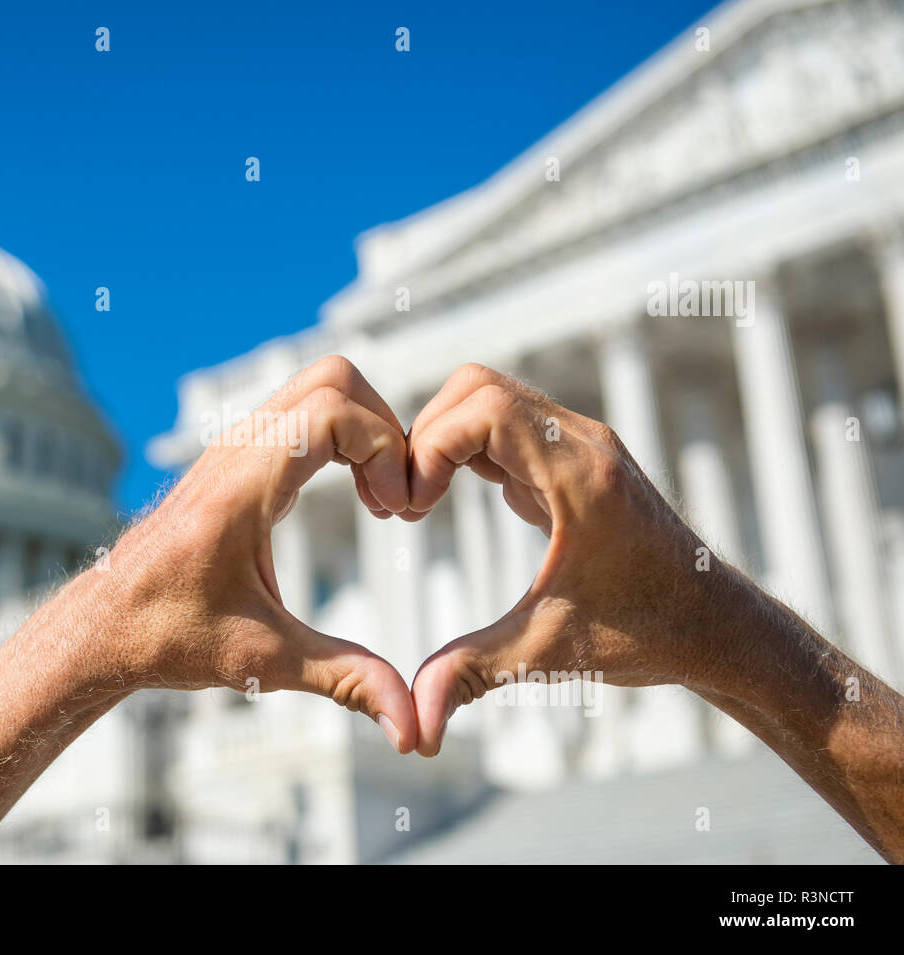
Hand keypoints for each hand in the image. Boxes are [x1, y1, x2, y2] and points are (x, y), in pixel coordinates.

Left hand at [99, 356, 419, 751]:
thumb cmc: (171, 638)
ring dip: (364, 428)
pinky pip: (302, 409)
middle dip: (383, 426)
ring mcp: (232, 446)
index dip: (383, 448)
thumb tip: (411, 727)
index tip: (396, 510)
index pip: (331, 411)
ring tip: (379, 498)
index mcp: (241, 488)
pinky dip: (341, 436)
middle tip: (395, 496)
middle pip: (333, 379)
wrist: (106, 625)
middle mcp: (235, 451)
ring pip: (317, 385)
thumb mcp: (264, 662)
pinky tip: (352, 495)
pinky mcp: (234, 454)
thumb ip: (344, 680)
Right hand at [402, 363, 718, 756]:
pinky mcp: (574, 461)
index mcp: (580, 477)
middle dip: (425, 436)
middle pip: (477, 387)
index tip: (412, 510)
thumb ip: (472, 675)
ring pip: (490, 398)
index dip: (429, 449)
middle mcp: (583, 445)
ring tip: (421, 502)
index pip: (483, 409)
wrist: (718, 627)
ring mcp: (580, 447)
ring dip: (443, 439)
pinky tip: (450, 499)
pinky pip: (506, 425)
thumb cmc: (646, 635)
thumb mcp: (549, 654)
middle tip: (407, 502)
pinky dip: (466, 450)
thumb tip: (413, 729)